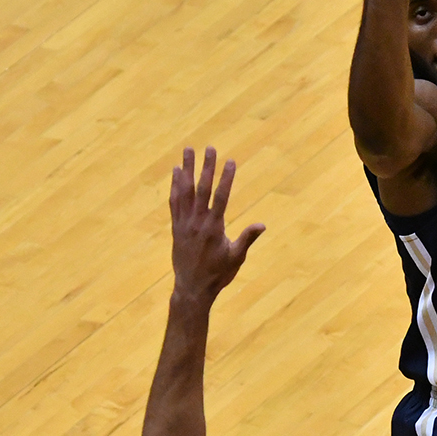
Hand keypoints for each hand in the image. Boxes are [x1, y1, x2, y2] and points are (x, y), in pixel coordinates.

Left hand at [170, 146, 262, 299]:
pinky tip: (176, 173)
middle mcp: (197, 222)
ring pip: (185, 191)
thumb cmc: (217, 274)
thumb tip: (262, 225)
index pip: (221, 197)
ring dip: (186, 169)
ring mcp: (184, 223)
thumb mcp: (236, 258)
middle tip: (209, 148)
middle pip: (202, 188)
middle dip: (206, 167)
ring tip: (187, 151)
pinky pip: (174, 202)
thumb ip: (247, 239)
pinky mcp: (176, 227)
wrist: (192, 288)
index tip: (230, 161)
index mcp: (214, 228)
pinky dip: (175, 186)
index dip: (226, 178)